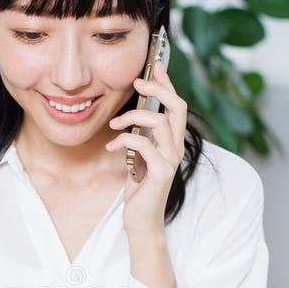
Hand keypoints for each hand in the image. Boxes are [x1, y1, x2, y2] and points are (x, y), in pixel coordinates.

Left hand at [105, 60, 186, 236]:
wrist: (142, 222)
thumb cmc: (140, 191)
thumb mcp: (139, 158)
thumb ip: (142, 138)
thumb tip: (132, 117)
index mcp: (172, 142)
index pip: (176, 105)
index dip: (167, 83)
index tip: (155, 65)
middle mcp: (176, 148)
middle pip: (178, 107)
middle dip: (159, 89)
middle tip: (138, 81)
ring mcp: (170, 160)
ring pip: (160, 122)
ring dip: (133, 116)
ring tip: (113, 124)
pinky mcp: (161, 172)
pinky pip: (144, 144)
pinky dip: (124, 139)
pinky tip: (111, 147)